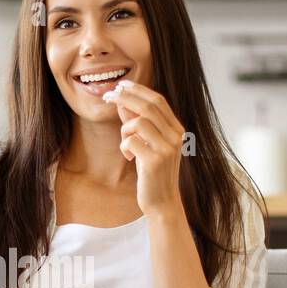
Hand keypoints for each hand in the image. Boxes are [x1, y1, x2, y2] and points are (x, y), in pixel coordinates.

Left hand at [102, 80, 185, 216]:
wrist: (162, 202)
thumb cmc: (153, 173)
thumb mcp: (147, 145)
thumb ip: (137, 123)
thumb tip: (122, 101)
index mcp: (177, 129)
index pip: (158, 100)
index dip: (138, 90)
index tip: (121, 85)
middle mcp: (175, 136)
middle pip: (149, 106)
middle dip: (126, 98)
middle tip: (109, 96)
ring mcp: (167, 148)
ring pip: (138, 123)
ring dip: (125, 130)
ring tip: (126, 144)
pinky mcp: (155, 161)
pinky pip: (131, 141)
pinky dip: (124, 146)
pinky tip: (128, 157)